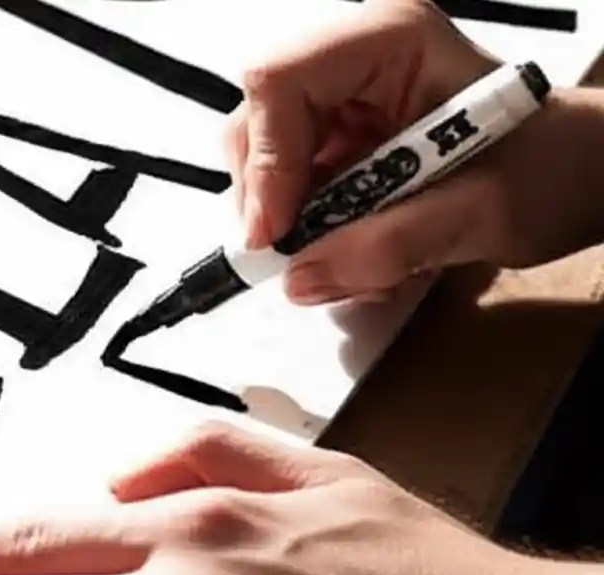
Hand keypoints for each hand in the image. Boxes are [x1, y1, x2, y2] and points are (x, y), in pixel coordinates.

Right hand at [226, 0, 603, 304]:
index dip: (266, 160)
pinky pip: (290, 188)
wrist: (583, 177)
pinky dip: (310, 231)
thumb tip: (298, 278)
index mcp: (389, 41)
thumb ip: (387, 246)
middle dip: (271, 198)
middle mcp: (353, 60)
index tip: (274, 233)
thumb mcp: (479, 212)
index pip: (280, 82)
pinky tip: (356, 252)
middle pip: (257, 123)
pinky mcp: (340, 141)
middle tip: (297, 257)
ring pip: (264, 161)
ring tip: (348, 262)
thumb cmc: (554, 170)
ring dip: (293, 224)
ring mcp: (342, 101)